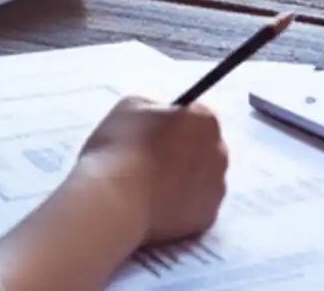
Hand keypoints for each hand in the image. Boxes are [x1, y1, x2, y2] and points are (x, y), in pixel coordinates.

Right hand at [0, 97, 227, 290]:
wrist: (106, 204)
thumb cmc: (112, 151)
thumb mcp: (127, 106)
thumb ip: (151, 104)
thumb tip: (161, 108)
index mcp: (201, 118)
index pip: (198, 113)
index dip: (174, 124)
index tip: (158, 135)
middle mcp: (216, 151)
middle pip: (203, 147)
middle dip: (180, 152)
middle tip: (146, 161)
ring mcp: (212, 187)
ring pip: (199, 177)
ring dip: (179, 178)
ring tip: (143, 185)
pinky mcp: (203, 218)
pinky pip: (192, 205)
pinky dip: (175, 205)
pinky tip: (150, 205)